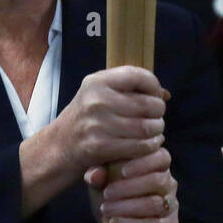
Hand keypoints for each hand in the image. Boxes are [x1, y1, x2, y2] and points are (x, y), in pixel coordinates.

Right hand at [55, 67, 170, 174]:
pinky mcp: (100, 146)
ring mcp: (97, 124)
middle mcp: (96, 100)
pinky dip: (150, 146)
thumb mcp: (99, 95)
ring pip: (147, 127)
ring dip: (157, 130)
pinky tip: (149, 144)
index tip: (156, 95)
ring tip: (156, 131)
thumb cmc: (86, 119)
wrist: (57, 147)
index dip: (154, 85)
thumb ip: (129, 90)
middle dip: (159, 112)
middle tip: (157, 118)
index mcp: (97, 82)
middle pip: (148, 104)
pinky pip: (139, 146)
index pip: (137, 75)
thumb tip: (164, 94)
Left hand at [85, 145, 179, 222]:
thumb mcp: (100, 181)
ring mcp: (171, 204)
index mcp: (158, 165)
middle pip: (158, 181)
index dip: (145, 163)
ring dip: (128, 207)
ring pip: (156, 204)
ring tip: (106, 209)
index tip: (122, 172)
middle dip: (130, 188)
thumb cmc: (109, 194)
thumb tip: (95, 175)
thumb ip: (96, 174)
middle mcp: (169, 183)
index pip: (162, 157)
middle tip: (107, 194)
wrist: (112, 222)